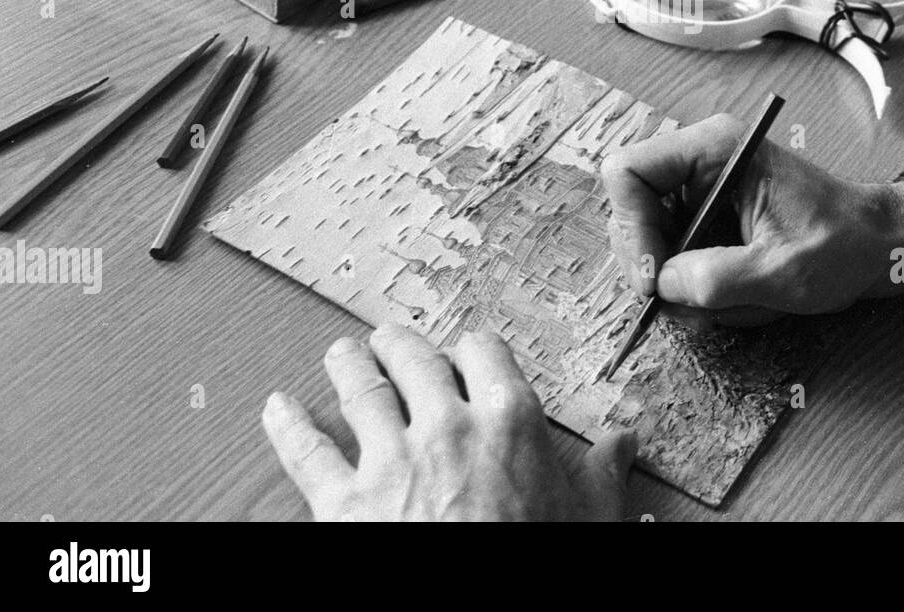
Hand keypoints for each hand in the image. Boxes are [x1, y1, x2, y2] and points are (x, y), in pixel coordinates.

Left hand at [262, 326, 636, 520]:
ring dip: (347, 364)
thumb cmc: (538, 565)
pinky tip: (278, 408)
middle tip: (390, 338)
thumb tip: (626, 440)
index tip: (465, 351)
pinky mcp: (343, 504)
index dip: (471, 347)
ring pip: (360, 390)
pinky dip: (287, 425)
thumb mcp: (588, 518)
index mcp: (507, 418)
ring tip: (341, 352)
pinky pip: (307, 453)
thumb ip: (603, 472)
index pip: (483, 350)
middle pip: (413, 358)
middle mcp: (445, 425)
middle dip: (399, 343)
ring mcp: (389, 462)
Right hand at [602, 114, 903, 325]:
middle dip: (651, 261)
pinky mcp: (710, 217)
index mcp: (716, 148)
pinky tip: (731, 296)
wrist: (882, 245)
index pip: (628, 173)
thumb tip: (660, 287)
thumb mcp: (781, 270)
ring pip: (650, 237)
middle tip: (678, 303)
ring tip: (720, 302)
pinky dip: (692, 284)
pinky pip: (674, 252)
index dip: (631, 229)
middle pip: (631, 208)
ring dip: (675, 279)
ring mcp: (703, 189)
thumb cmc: (844, 244)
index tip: (654, 279)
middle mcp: (701, 160)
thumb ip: (716, 278)